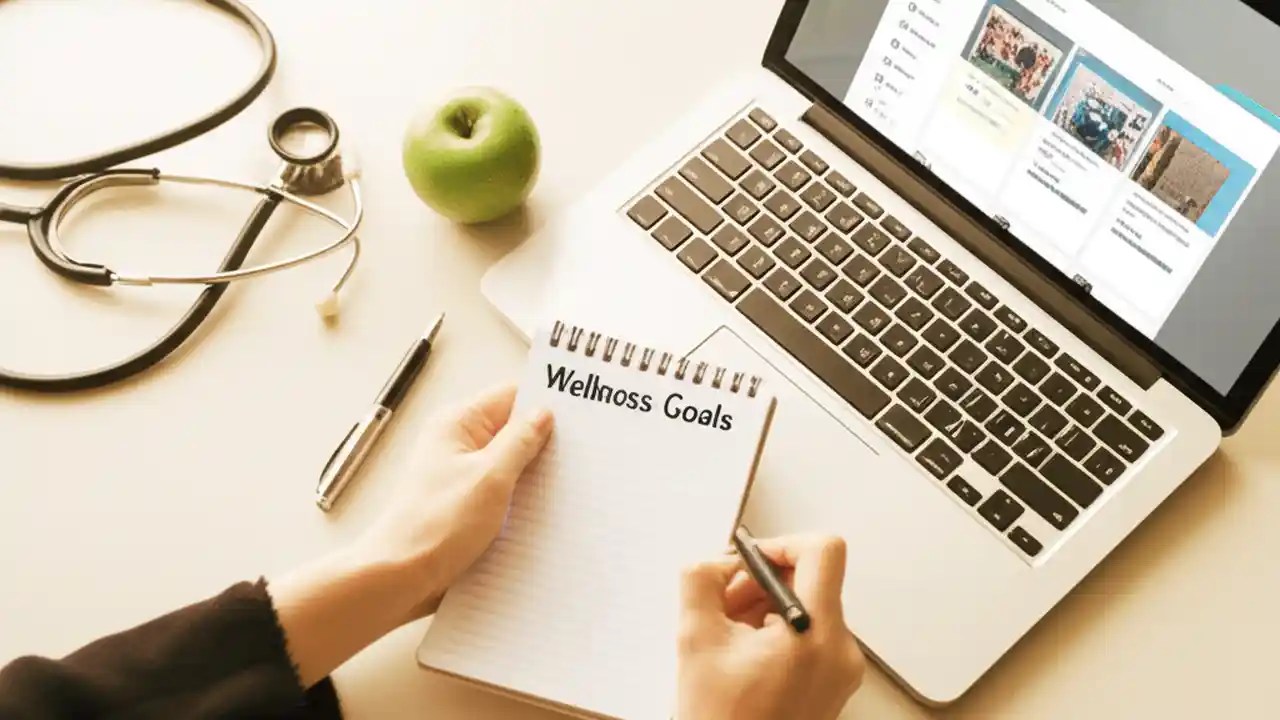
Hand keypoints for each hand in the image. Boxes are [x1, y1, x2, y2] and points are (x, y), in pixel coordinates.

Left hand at [274, 385, 551, 686]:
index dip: (545, 403)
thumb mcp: (490, 477)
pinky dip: (522, 499)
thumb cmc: (436, 525)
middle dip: (545, 443)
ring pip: (511, 464)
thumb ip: (520, 442)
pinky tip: (545, 511)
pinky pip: (503, 491)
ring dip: (535, 475)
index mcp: (458, 424)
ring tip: (568, 484)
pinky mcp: (466, 504)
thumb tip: (543, 415)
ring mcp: (461, 475)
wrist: (400, 578)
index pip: (511, 396)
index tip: (581, 415)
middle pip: (513, 430)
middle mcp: (457, 444)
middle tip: (582, 455)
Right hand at [676, 535, 864, 719]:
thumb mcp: (695, 640)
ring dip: (764, 608)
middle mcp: (841, 648)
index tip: (749, 563)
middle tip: (723, 606)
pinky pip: (811, 633)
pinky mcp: (835, 681)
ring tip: (729, 636)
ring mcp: (842, 668)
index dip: (781, 545)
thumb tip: (718, 561)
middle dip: (761, 583)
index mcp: (815, 634)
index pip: (823, 551)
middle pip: (812, 579)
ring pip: (808, 605)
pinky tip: (744, 656)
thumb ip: (700, 581)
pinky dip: (776, 632)